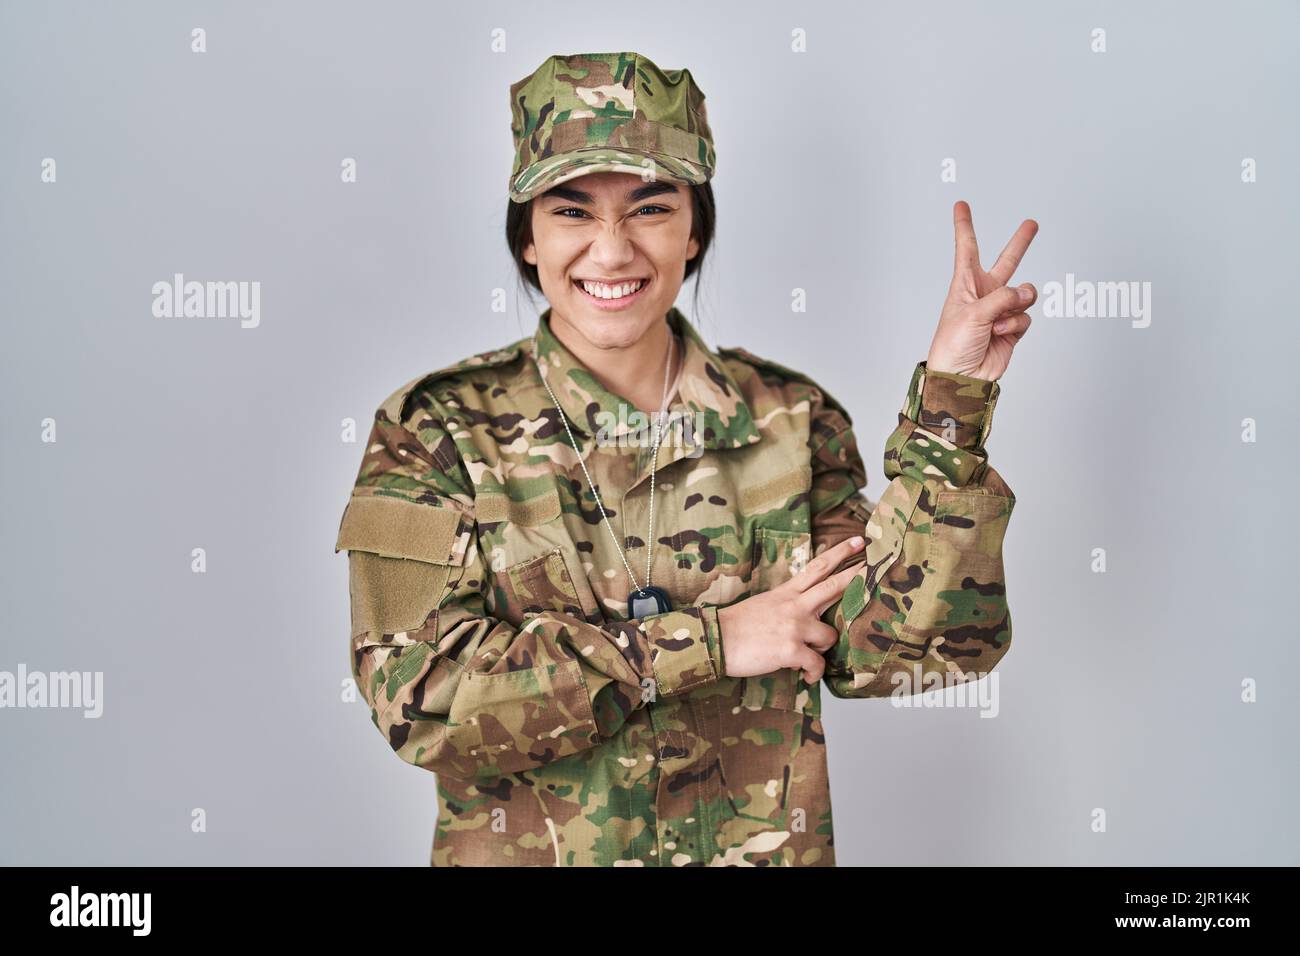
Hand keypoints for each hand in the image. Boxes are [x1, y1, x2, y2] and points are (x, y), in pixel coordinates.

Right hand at [717, 536, 866, 683]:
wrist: (716, 640)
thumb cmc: (737, 626)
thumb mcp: (764, 604)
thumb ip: (788, 604)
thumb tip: (806, 614)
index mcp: (787, 593)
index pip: (818, 568)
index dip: (840, 554)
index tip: (858, 541)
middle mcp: (795, 606)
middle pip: (834, 586)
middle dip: (857, 575)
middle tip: (875, 566)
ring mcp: (794, 627)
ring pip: (831, 636)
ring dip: (823, 648)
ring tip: (808, 656)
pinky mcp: (791, 650)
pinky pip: (817, 664)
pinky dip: (813, 674)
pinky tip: (805, 676)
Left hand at [926, 200, 1038, 380]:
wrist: (962, 377)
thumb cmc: (953, 345)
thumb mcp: (972, 314)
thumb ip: (1002, 297)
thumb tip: (1027, 294)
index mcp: (965, 284)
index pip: (966, 248)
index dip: (964, 225)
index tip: (961, 204)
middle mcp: (984, 293)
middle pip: (1007, 261)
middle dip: (1020, 243)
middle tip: (1032, 224)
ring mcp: (1000, 310)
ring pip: (1024, 293)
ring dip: (1015, 306)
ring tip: (998, 322)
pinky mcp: (1012, 328)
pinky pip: (1026, 316)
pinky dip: (1015, 325)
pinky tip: (1000, 334)